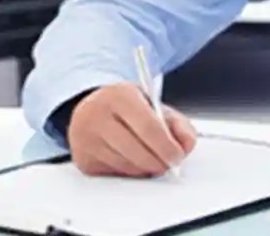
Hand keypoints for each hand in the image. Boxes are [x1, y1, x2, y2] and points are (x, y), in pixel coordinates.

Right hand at [67, 83, 197, 177]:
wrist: (90, 109)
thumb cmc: (125, 108)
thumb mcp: (153, 104)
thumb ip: (176, 123)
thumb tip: (186, 144)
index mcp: (119, 95)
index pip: (148, 126)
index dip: (167, 146)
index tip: (178, 156)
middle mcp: (97, 114)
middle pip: (138, 151)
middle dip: (159, 162)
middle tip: (170, 164)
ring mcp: (86, 138)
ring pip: (127, 166)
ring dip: (146, 168)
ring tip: (150, 157)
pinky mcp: (82, 158)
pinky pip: (115, 174)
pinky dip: (130, 172)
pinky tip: (131, 158)